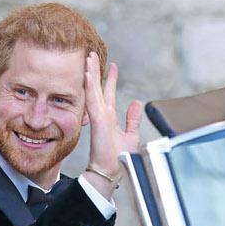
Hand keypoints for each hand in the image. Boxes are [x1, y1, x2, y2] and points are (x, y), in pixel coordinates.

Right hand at [84, 51, 144, 174]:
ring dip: (91, 73)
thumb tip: (136, 103)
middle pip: (98, 87)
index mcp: (109, 117)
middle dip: (95, 70)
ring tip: (89, 58)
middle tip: (92, 54)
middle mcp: (102, 114)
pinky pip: (93, 99)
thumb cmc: (118, 158)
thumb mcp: (131, 134)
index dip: (109, 79)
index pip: (108, 93)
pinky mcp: (98, 120)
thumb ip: (132, 119)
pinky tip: (88, 74)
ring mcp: (99, 116)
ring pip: (93, 89)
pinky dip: (90, 86)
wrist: (110, 171)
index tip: (111, 66)